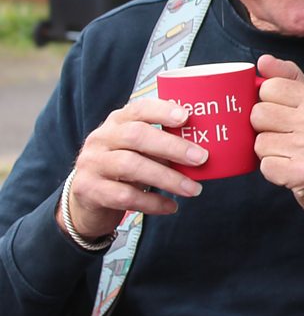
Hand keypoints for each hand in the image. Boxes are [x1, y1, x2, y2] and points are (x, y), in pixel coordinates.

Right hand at [64, 100, 206, 238]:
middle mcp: (102, 138)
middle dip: (172, 147)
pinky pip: (124, 196)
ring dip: (167, 178)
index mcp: (118, 122)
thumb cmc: (124, 166)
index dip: (162, 110)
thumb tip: (204, 149)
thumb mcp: (139, 149)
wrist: (86, 198)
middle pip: (136, 136)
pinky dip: (152, 202)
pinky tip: (171, 206)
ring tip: (194, 189)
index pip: (139, 108)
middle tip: (201, 158)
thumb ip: (163, 143)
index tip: (186, 117)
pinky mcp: (89, 190)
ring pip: (131, 166)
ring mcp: (92, 163)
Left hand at [251, 54, 303, 244]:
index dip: (269, 104)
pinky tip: (292, 172)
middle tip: (287, 140)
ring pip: (259, 142)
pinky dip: (274, 173)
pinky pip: (265, 167)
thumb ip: (292, 81)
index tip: (283, 117)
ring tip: (293, 157)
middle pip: (258, 114)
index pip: (269, 87)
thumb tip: (262, 61)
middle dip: (266, 130)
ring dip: (270, 154)